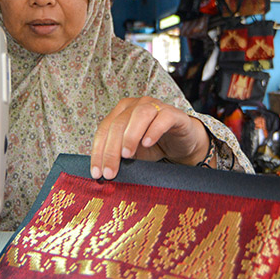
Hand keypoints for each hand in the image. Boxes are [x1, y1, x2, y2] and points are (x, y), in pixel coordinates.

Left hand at [89, 96, 208, 179]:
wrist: (183, 143)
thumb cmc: (154, 145)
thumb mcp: (133, 153)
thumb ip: (118, 156)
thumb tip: (102, 172)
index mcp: (121, 112)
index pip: (104, 130)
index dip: (98, 151)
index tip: (96, 173)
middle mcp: (136, 105)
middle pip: (118, 124)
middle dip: (111, 150)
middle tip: (110, 171)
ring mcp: (155, 106)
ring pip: (139, 116)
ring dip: (130, 136)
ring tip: (126, 155)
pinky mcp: (173, 114)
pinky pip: (162, 118)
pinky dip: (153, 130)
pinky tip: (147, 143)